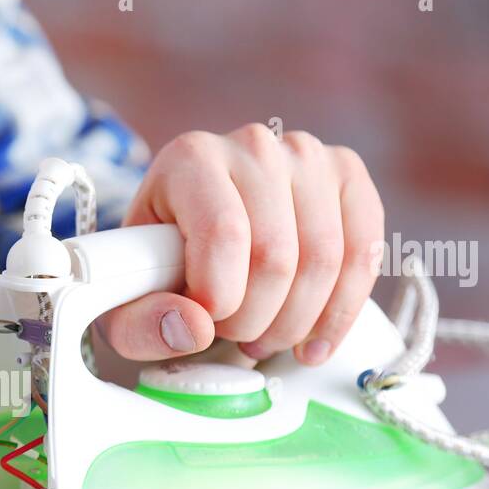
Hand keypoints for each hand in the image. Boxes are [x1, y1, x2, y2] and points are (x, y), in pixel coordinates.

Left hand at [97, 124, 383, 364]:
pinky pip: (364, 251)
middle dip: (256, 320)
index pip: (224, 233)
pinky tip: (314, 344)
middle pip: (276, 255)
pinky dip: (342, 310)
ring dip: (295, 322)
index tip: (206, 324)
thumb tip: (194, 328)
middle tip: (234, 339)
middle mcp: (253, 145)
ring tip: (264, 340)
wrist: (191, 240)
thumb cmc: (155, 273)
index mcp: (190, 159)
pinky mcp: (347, 177)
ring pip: (324, 259)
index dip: (220, 298)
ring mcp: (307, 156)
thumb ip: (141, 324)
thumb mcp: (123, 306)